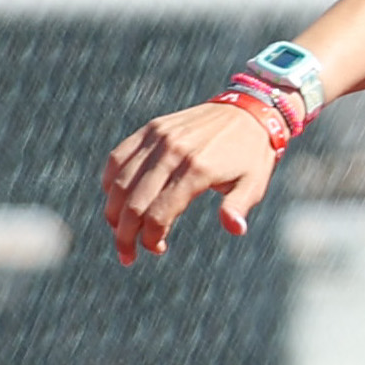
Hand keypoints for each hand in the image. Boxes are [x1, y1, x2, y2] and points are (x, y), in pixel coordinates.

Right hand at [103, 102, 278, 266]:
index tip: (155, 249)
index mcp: (198, 169)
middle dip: (125, 235)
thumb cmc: (252, 153)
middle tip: (127, 255)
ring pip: (120, 182)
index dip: (151, 238)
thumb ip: (239, 207)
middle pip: (134, 202)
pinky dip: (110, 182)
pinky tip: (115, 201)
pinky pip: (118, 157)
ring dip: (113, 213)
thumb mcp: (254, 183)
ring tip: (119, 232)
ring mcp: (158, 138)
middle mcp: (173, 152)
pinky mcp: (151, 128)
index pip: (160, 213)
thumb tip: (235, 230)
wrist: (248, 108)